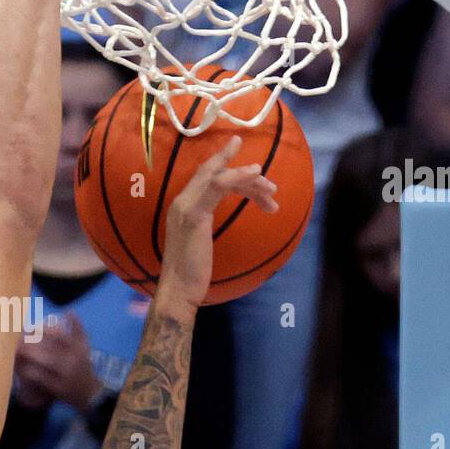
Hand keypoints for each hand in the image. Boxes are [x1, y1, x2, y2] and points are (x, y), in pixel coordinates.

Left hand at [14, 314, 101, 411]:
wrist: (91, 394)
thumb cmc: (84, 366)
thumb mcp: (85, 346)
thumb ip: (77, 328)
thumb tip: (68, 310)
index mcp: (79, 348)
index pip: (60, 335)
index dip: (43, 330)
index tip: (29, 327)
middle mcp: (73, 360)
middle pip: (49, 348)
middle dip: (30, 344)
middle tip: (16, 339)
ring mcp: (66, 375)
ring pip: (43, 363)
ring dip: (28, 357)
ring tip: (15, 351)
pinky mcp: (58, 389)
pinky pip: (40, 379)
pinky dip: (29, 372)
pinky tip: (20, 368)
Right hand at [158, 136, 277, 311]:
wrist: (178, 289)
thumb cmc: (191, 272)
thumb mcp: (198, 241)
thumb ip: (204, 224)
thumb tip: (215, 221)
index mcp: (182, 206)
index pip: (205, 178)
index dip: (224, 162)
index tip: (248, 160)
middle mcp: (181, 201)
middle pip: (213, 172)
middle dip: (243, 172)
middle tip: (270, 186)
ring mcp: (186, 206)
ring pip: (219, 177)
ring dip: (248, 178)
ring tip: (271, 189)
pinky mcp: (194, 214)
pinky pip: (218, 186)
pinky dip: (237, 177)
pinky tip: (254, 176)